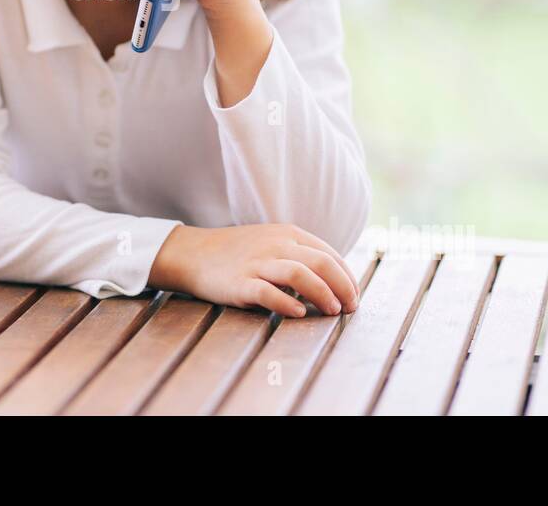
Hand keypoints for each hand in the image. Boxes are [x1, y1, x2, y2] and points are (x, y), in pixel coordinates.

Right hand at [148, 223, 359, 316]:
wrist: (194, 253)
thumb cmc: (239, 253)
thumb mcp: (272, 243)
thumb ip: (300, 255)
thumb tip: (334, 281)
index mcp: (288, 234)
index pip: (329, 254)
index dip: (348, 277)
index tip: (354, 297)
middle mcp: (275, 245)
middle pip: (321, 263)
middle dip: (343, 287)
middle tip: (350, 308)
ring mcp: (257, 263)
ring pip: (299, 274)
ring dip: (322, 294)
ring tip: (331, 311)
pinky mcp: (239, 282)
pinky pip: (267, 292)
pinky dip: (286, 303)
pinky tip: (298, 314)